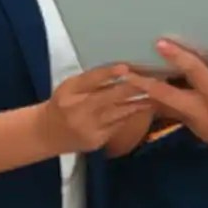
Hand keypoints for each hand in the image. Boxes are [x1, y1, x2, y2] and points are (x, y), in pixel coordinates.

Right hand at [37, 64, 151, 154]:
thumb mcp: (71, 86)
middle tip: (155, 77)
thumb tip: (123, 68)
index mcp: (69, 92)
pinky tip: (149, 106)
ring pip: (120, 112)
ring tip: (159, 92)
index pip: (90, 80)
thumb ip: (93, 79)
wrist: (47, 134)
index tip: (126, 67)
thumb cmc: (64, 103)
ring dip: (141, 102)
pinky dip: (135, 114)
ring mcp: (89, 128)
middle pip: (109, 97)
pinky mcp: (98, 141)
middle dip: (133, 87)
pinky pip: (120, 124)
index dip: (108, 73)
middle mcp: (78, 110)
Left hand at [126, 40, 207, 178]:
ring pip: (172, 108)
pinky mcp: (205, 136)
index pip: (194, 72)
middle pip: (166, 97)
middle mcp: (205, 113)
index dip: (176, 56)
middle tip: (126, 72)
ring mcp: (202, 127)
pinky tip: (172, 97)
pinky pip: (184, 116)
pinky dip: (175, 105)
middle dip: (144, 84)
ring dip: (156, 96)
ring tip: (141, 82)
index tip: (159, 44)